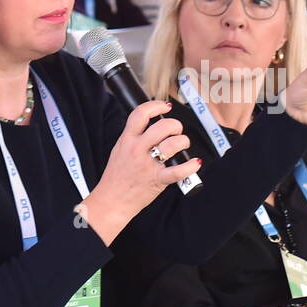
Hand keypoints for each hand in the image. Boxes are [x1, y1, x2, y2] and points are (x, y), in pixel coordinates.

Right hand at [80, 101, 198, 244]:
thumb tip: (149, 125)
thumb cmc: (116, 177)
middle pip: (162, 127)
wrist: (111, 200)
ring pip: (172, 144)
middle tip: (176, 131)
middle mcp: (137, 149)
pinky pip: (178, 171)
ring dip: (182, 141)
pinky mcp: (157, 180)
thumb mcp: (119, 150)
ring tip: (182, 144)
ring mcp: (147, 165)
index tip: (166, 106)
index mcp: (127, 140)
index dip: (156, 106)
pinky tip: (195, 163)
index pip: (140, 114)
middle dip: (175, 126)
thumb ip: (133, 137)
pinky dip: (190, 166)